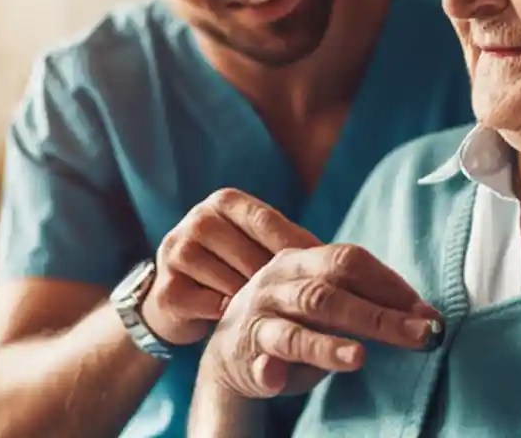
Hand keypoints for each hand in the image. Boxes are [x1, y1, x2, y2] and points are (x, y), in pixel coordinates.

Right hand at [140, 189, 320, 345]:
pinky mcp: (166, 288)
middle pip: (249, 253)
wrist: (178, 302)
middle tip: (304, 305)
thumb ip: (293, 245)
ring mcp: (176, 252)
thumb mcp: (259, 248)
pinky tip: (232, 319)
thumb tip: (353, 258)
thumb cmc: (233, 269)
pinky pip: (207, 305)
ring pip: (228, 281)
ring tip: (264, 312)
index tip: (329, 276)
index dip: (298, 250)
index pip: (267, 222)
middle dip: (275, 282)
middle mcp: (198, 220)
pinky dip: (224, 315)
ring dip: (248, 299)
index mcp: (225, 202)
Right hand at [201, 243, 443, 397]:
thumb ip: (365, 298)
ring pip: (294, 331)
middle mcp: (277, 284)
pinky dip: (269, 371)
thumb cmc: (295, 318)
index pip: (348, 260)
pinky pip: (260, 364)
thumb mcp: (325, 297)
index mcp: (300, 260)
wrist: (233, 348)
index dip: (389, 284)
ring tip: (359, 358)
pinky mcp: (247, 358)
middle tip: (422, 336)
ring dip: (326, 345)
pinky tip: (277, 377)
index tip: (427, 312)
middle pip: (327, 294)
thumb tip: (427, 316)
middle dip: (379, 316)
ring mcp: (259, 320)